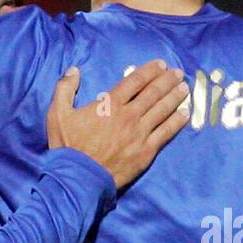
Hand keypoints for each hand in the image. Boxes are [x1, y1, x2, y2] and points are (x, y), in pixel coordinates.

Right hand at [46, 59, 189, 189]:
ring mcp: (139, 134)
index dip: (150, 70)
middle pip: (153, 93)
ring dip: (175, 96)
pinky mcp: (146, 151)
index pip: (135, 81)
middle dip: (168, 80)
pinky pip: (166, 133)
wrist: (79, 177)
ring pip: (162, 110)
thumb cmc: (68, 146)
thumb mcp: (57, 113)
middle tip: (178, 73)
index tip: (161, 65)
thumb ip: (65, 88)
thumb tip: (74, 70)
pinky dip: (177, 122)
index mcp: (109, 104)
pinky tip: (185, 113)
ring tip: (185, 88)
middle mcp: (128, 115)